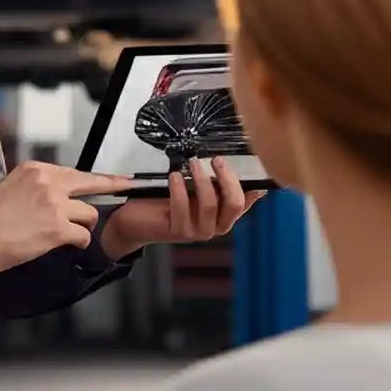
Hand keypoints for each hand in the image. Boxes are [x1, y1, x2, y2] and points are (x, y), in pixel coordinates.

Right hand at [0, 161, 131, 280]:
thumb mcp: (9, 187)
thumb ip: (35, 186)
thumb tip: (54, 195)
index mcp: (35, 170)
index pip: (74, 171)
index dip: (96, 177)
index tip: (114, 177)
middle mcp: (47, 182)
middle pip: (90, 183)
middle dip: (112, 185)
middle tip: (126, 186)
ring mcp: (54, 204)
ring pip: (89, 212)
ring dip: (84, 225)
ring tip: (69, 232)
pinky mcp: (57, 228)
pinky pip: (82, 234)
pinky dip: (78, 241)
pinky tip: (68, 244)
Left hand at [99, 157, 266, 260]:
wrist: (139, 221)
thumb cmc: (170, 201)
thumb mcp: (196, 189)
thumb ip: (218, 185)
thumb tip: (246, 173)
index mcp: (223, 215)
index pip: (245, 202)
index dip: (252, 187)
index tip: (250, 167)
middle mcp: (216, 227)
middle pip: (234, 204)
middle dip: (227, 178)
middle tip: (217, 159)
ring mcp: (198, 232)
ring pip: (209, 205)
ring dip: (202, 180)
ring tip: (192, 163)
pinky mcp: (179, 231)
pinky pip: (183, 207)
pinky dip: (179, 189)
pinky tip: (174, 177)